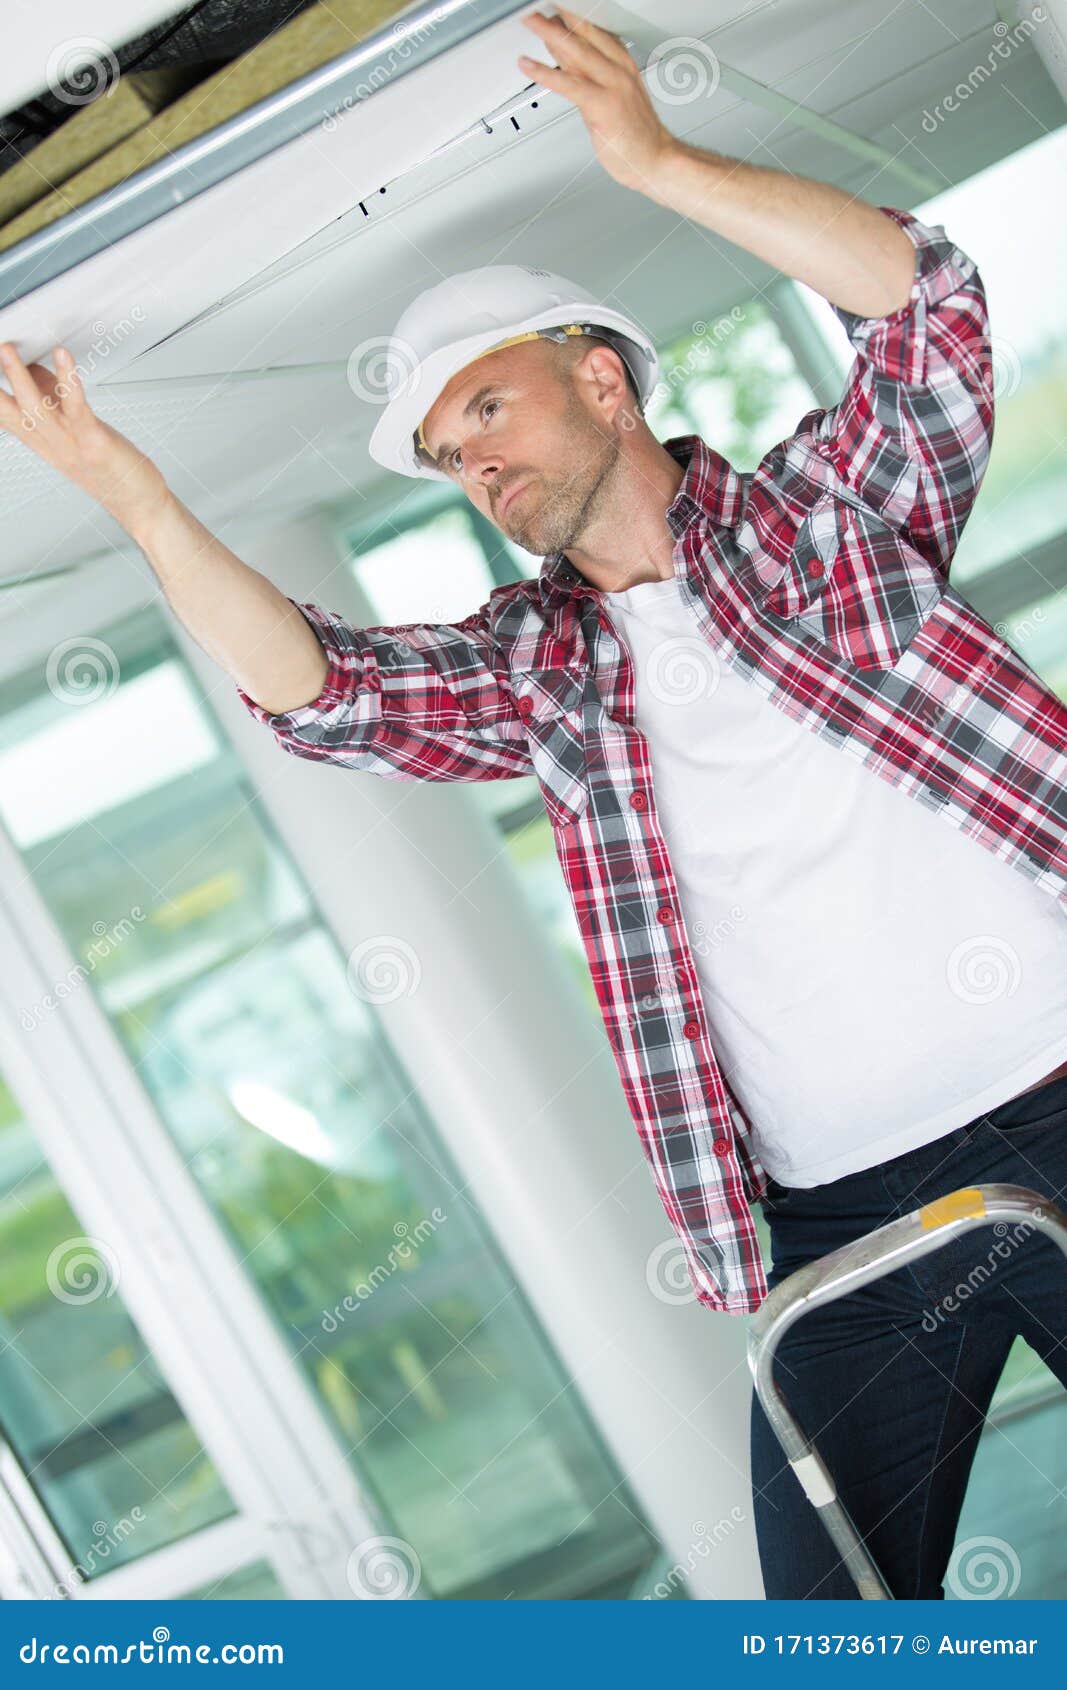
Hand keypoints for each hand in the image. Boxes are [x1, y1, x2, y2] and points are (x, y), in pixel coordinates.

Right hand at [0, 341, 170, 537]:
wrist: (140, 506)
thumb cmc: (112, 471)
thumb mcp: (73, 435)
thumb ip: (53, 402)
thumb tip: (36, 371)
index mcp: (44, 445)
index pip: (6, 419)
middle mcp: (53, 447)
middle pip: (14, 413)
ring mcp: (72, 446)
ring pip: (37, 411)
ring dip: (20, 379)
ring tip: (7, 351)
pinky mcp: (95, 443)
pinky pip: (77, 408)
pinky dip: (68, 381)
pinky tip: (62, 358)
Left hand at [518, 8, 675, 195]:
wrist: (656, 160)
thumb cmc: (635, 134)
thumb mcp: (609, 95)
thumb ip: (585, 73)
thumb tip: (561, 53)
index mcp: (622, 63)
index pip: (593, 30)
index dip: (572, 15)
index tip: (554, 6)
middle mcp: (619, 69)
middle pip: (584, 33)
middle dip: (559, 15)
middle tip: (535, 4)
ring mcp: (612, 85)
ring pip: (576, 51)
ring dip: (549, 33)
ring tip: (529, 20)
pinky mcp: (603, 105)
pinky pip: (569, 84)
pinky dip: (545, 73)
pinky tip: (528, 65)